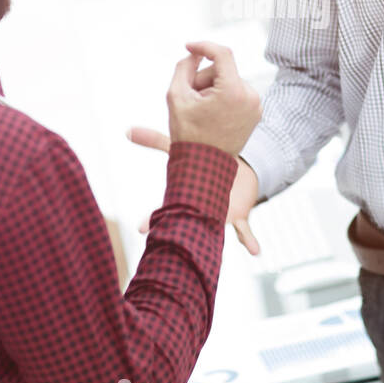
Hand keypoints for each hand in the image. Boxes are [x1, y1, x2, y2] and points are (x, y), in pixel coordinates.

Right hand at [128, 41, 264, 250]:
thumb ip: (183, 67)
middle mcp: (251, 96)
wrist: (204, 167)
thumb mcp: (176, 96)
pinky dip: (221, 98)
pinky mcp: (256, 112)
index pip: (222, 54)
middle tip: (191, 100)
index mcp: (234, 92)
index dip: (203, 46)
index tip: (188, 47)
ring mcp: (256, 105)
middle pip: (222, 70)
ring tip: (201, 112)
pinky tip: (212, 115)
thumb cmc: (188, 134)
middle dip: (203, 80)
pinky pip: (235, 93)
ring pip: (228, 82)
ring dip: (211, 90)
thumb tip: (194, 54)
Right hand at [128, 131, 263, 255]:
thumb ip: (155, 141)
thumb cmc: (204, 166)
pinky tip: (255, 250)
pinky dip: (248, 239)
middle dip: (178, 233)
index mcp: (186, 197)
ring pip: (215, 228)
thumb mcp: (181, 152)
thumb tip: (128, 130)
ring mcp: (219, 216)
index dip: (152, 220)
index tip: (141, 229)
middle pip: (187, 224)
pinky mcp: (239, 216)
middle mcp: (201, 211)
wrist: (237, 176)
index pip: (167, 208)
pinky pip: (244, 229)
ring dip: (213, 236)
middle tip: (168, 245)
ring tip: (208, 252)